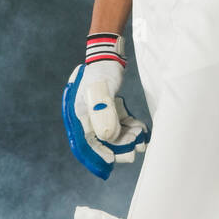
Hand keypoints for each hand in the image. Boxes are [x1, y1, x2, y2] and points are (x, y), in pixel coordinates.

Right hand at [62, 33, 148, 179]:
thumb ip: (103, 113)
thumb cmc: (103, 70)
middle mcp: (86, 116)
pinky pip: (118, 124)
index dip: (97, 155)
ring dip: (126, 138)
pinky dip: (129, 127)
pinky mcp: (108, 108)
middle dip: (117, 147)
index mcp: (78, 113)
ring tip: (140, 137)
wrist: (109, 54)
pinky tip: (140, 128)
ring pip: (112, 133)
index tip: (111, 164)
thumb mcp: (103, 90)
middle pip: (100, 140)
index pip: (84, 142)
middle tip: (134, 151)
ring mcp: (97, 112)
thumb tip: (108, 138)